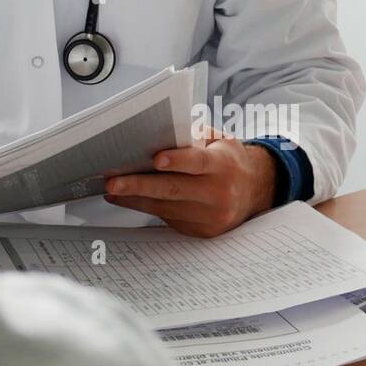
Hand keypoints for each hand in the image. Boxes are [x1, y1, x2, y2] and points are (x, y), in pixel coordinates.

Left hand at [103, 130, 279, 236]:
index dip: (177, 160)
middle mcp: (218, 193)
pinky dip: (145, 208)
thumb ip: (193, 137)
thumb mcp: (220, 141)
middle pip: (174, 190)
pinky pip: (167, 219)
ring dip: (134, 198)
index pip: (198, 163)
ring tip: (111, 189)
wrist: (254, 192)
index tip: (155, 159)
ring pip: (165, 207)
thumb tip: (157, 134)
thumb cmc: (229, 161)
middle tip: (113, 182)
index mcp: (223, 166)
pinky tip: (126, 199)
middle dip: (140, 185)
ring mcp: (210, 216)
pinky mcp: (201, 231)